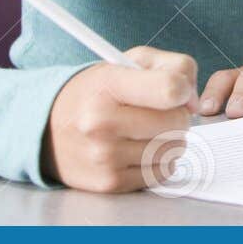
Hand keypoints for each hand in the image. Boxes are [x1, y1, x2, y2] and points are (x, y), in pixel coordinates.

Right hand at [42, 46, 197, 192]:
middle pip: (176, 122)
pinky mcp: (109, 182)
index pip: (170, 89)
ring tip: (150, 129)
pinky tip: (142, 148)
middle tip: (162, 111)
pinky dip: (160, 161)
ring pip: (172, 150)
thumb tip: (195, 102)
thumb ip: (175, 67)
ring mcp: (104, 156)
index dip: (184, 89)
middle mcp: (102, 123)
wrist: (48, 126)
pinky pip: (160, 173)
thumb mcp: (130, 61)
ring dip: (172, 139)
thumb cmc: (98, 91)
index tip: (178, 91)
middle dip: (178, 115)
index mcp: (108, 85)